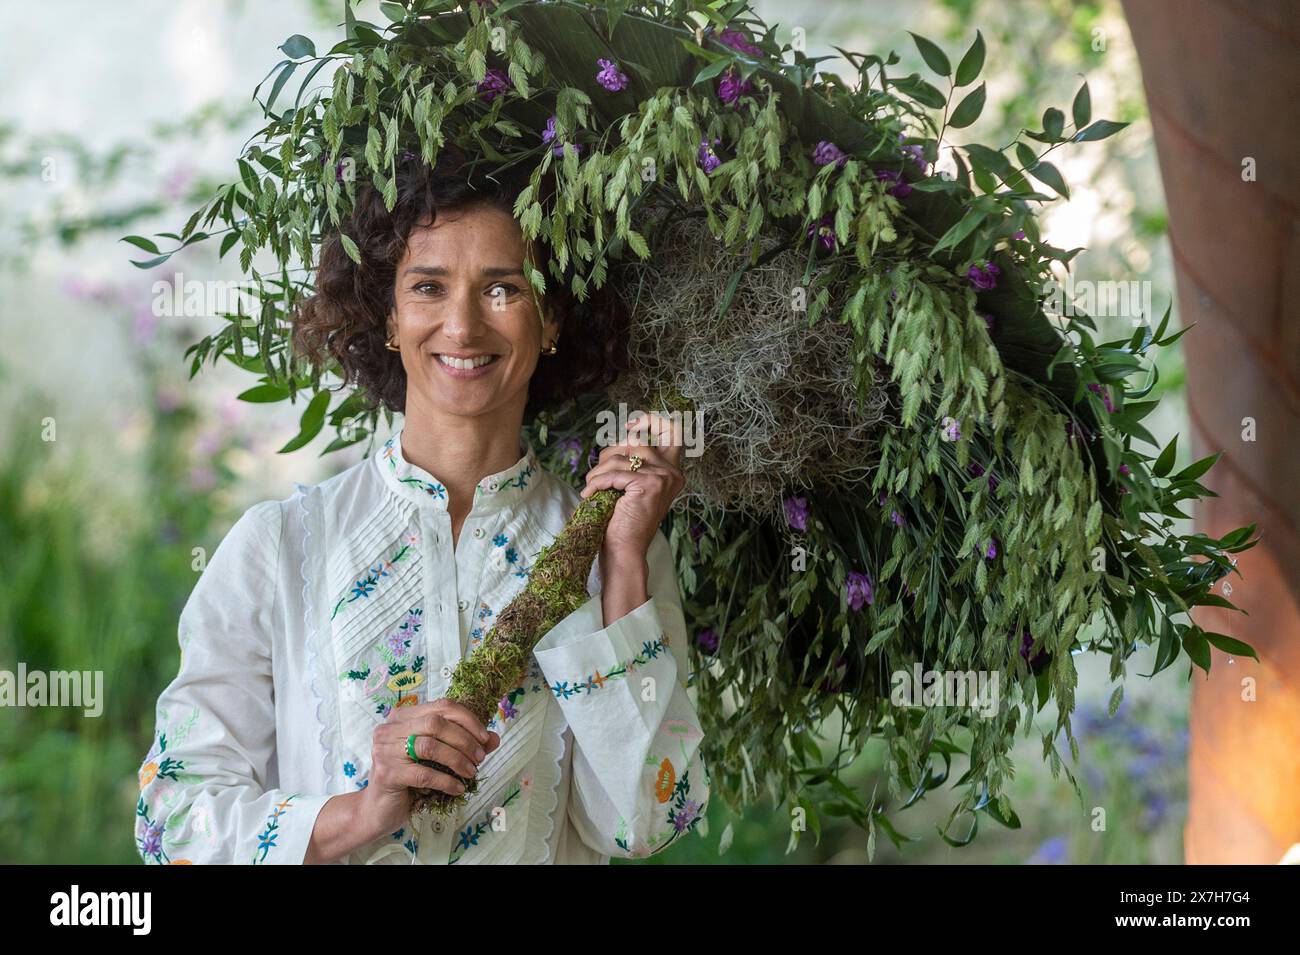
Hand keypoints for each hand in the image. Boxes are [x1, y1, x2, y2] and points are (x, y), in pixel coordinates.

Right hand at [357, 698, 500, 837]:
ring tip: (471, 772)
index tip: (484, 737)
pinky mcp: (387, 774)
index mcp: (403, 716)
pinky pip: (423, 774)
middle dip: (464, 740)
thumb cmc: (410, 779)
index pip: (442, 706)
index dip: (467, 719)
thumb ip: (465, 744)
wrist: (379, 809)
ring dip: (457, 759)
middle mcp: (390, 728)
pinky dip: (446, 780)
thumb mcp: (438, 758)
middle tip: (479, 758)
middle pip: (436, 723)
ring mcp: (385, 750)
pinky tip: (458, 788)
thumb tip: (494, 739)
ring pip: (429, 746)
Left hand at [579, 411, 685, 565]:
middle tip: (598, 476)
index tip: (631, 425)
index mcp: (672, 471)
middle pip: (635, 440)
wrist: (624, 551)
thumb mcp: (631, 484)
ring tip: (591, 488)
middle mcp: (672, 472)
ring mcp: (663, 477)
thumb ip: (635, 460)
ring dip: (598, 472)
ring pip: (619, 457)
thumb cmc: (624, 520)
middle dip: (609, 453)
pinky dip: (597, 484)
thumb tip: (625, 432)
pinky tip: (590, 496)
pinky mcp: (649, 484)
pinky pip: (614, 474)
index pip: (672, 430)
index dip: (651, 420)